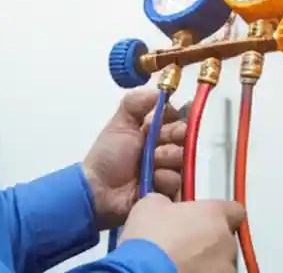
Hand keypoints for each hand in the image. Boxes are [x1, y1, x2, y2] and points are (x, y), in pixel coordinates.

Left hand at [84, 89, 187, 229]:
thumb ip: (136, 103)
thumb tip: (160, 92)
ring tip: (150, 166)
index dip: (177, 120)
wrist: (98, 190)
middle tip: (156, 146)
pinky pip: (179, 181)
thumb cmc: (108, 156)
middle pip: (185, 138)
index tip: (168, 121)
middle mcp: (164, 149)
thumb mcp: (119, 124)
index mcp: (155, 132)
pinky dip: (165, 179)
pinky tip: (151, 181)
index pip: (179, 120)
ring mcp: (167, 170)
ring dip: (167, 160)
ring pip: (183, 159)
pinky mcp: (168, 190)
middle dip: (173, 139)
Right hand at [120, 194, 244, 272]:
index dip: (219, 214)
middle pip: (225, 238)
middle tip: (184, 245)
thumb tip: (164, 204)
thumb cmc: (149, 241)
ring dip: (206, 262)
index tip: (204, 219)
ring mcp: (224, 268)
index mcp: (214, 215)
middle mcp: (226, 241)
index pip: (234, 210)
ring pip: (221, 262)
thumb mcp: (149, 206)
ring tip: (180, 264)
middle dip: (209, 241)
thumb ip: (166, 201)